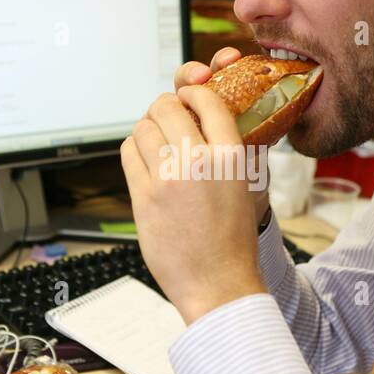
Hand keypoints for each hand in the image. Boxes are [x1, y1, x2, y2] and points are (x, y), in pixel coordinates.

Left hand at [120, 77, 267, 325]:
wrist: (218, 282)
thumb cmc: (232, 239)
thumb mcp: (244, 185)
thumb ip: (226, 150)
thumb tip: (200, 120)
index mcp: (231, 156)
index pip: (206, 100)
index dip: (192, 92)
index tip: (186, 96)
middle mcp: (199, 162)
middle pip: (167, 107)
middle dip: (163, 107)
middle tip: (164, 116)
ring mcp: (168, 179)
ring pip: (143, 128)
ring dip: (146, 129)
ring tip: (153, 141)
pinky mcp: (144, 197)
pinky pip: (128, 154)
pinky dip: (133, 150)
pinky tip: (142, 160)